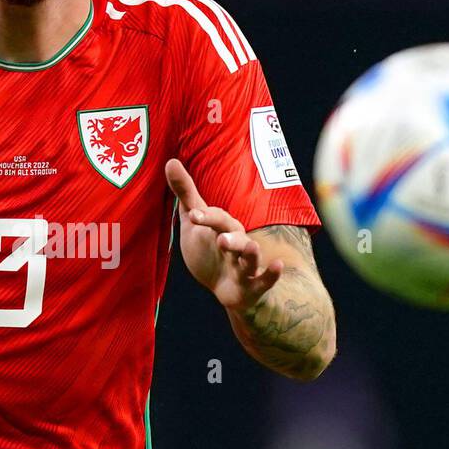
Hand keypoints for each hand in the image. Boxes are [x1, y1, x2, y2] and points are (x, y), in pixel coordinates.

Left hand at [164, 158, 283, 313]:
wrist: (226, 288)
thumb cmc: (210, 250)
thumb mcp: (194, 222)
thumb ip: (185, 194)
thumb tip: (170, 161)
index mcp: (224, 227)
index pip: (214, 219)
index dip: (205, 217)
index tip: (193, 215)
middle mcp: (237, 243)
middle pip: (234, 235)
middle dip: (229, 236)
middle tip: (220, 238)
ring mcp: (245, 265)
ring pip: (250, 257)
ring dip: (249, 253)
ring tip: (249, 248)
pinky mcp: (252, 287)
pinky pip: (265, 281)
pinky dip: (272, 274)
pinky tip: (278, 266)